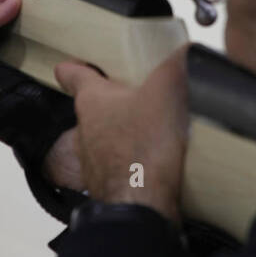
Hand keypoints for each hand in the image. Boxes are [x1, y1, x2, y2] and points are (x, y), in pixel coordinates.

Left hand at [54, 49, 188, 224]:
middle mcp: (86, 130)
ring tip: (152, 130)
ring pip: (106, 140)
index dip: (73, 68)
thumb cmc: (142, 149)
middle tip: (132, 95)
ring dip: (124, 135)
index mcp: (94, 101)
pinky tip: (158, 161)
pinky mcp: (110, 184)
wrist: (141, 205)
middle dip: (112, 103)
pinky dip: (136, 162)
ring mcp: (95, 160)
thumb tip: (188, 50)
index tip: (67, 66)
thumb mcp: (167, 91)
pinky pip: (122, 166)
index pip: (74, 76)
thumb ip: (178, 64)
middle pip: (94, 109)